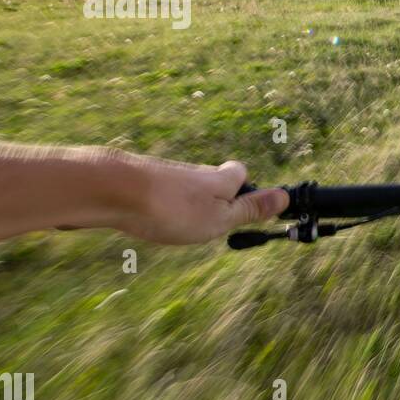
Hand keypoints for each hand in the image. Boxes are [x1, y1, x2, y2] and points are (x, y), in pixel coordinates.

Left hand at [115, 158, 288, 244]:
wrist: (113, 190)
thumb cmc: (172, 208)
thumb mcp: (219, 218)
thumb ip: (250, 209)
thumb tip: (286, 196)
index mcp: (218, 179)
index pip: (239, 172)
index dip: (244, 187)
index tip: (244, 207)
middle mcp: (194, 172)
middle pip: (211, 180)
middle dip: (213, 199)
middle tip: (210, 225)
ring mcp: (166, 174)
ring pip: (183, 188)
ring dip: (185, 205)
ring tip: (177, 228)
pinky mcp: (140, 180)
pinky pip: (158, 192)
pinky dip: (160, 205)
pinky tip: (149, 220)